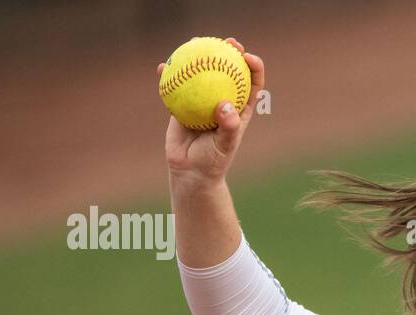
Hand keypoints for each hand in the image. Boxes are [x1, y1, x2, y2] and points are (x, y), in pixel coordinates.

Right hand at [159, 37, 265, 186]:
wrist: (191, 172)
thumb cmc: (213, 161)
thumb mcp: (224, 146)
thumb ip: (228, 127)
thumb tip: (224, 106)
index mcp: (239, 108)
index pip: (252, 83)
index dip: (254, 66)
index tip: (247, 56)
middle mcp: (222, 100)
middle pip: (228, 70)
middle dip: (230, 51)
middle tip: (226, 41)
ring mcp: (201, 100)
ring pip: (201, 73)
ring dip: (198, 55)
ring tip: (194, 42)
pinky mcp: (181, 105)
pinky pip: (174, 86)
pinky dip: (168, 75)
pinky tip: (161, 67)